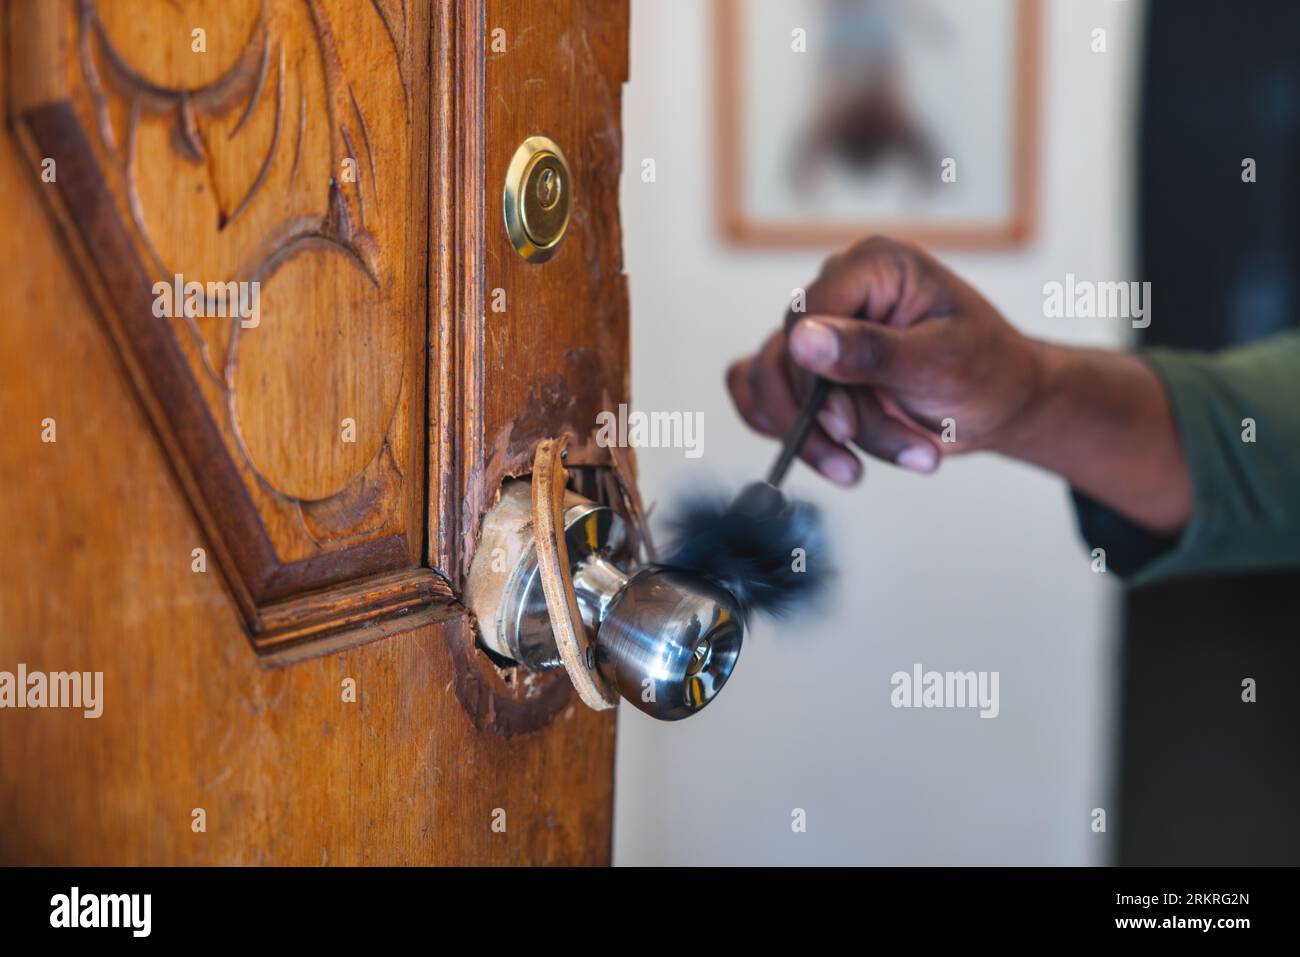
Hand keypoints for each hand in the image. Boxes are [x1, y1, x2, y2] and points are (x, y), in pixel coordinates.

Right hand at [727, 236, 1048, 484]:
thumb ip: (871, 351)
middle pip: (785, 358)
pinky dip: (791, 437)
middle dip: (830, 422)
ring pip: (773, 387)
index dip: (816, 377)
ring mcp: (820, 331)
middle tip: (864, 461)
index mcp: (872, 266)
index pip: (806, 315)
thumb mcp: (940, 362)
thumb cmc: (988, 372)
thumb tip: (803, 340)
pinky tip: (836, 458)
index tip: (846, 426)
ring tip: (872, 466)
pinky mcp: (808, 369)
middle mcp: (839, 290)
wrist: (1002, 404)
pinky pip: (761, 398)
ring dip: (820, 440)